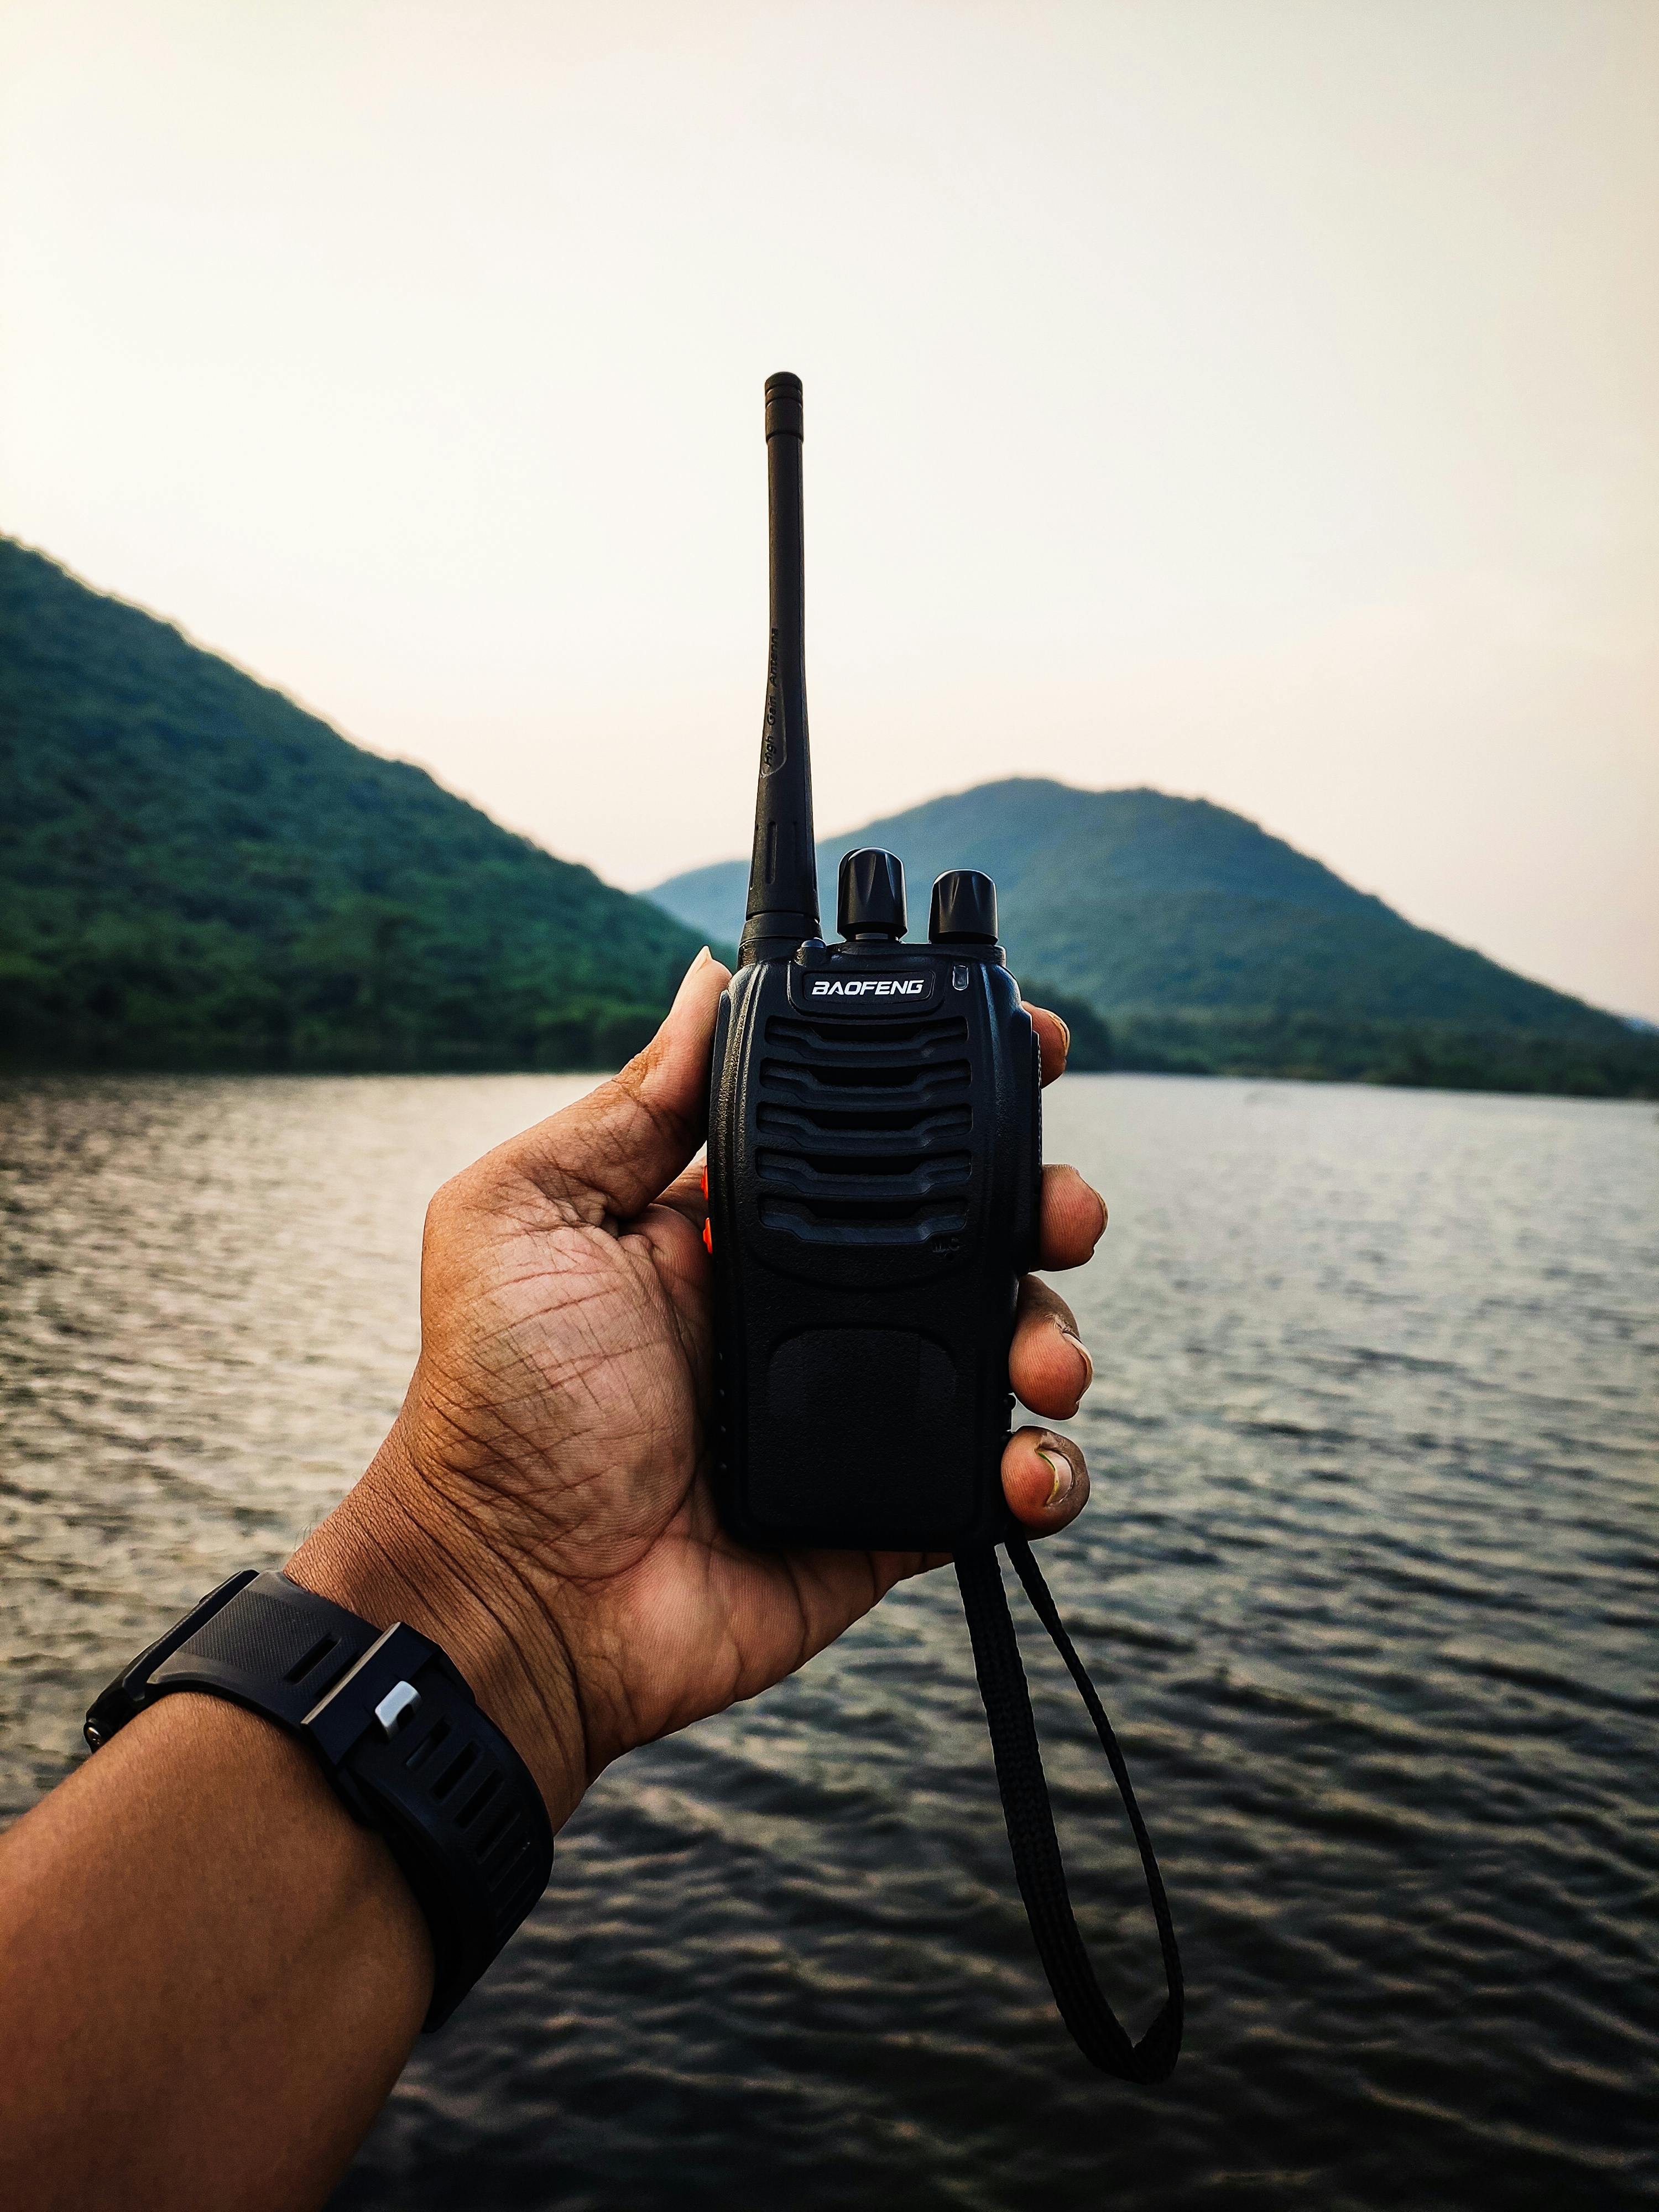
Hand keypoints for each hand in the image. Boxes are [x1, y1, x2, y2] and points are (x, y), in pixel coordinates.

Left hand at [291, 951, 1106, 1823]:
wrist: (513, 1595)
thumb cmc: (496, 1406)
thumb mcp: (526, 1215)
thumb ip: (630, 1106)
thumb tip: (706, 982)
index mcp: (736, 1227)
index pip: (870, 1135)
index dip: (955, 1088)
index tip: (1028, 1048)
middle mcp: (812, 1302)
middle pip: (970, 1231)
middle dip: (1042, 1205)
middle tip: (1063, 1209)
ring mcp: (859, 1404)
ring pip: (1004, 1342)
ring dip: (1053, 1332)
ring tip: (1043, 1357)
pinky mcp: (891, 1507)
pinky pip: (998, 1477)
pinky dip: (1043, 1470)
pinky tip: (1025, 1460)